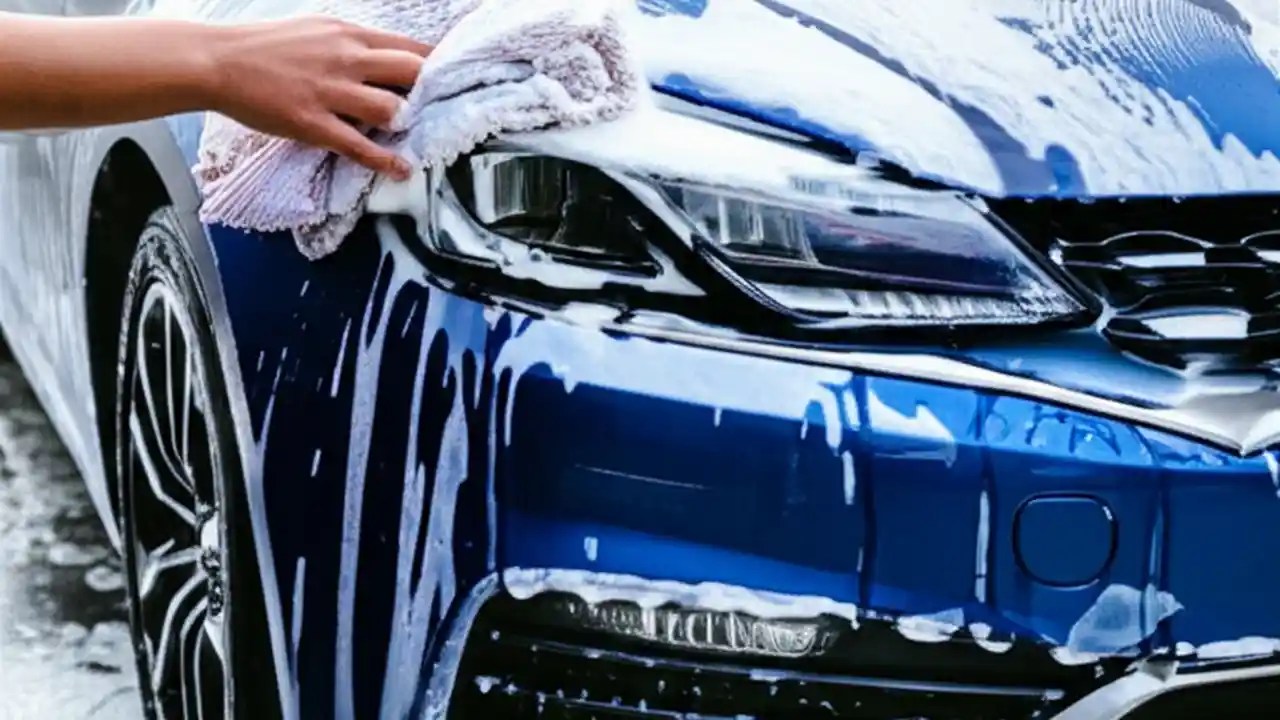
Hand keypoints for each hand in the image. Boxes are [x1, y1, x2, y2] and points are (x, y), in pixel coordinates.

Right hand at [205, 16, 431, 178]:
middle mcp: (346, 58)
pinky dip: (385, 161)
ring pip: (390, 109)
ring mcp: (330, 92)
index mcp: (349, 33)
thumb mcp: (317, 29)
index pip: (410, 47)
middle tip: (442, 111)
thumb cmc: (266, 46)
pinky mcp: (313, 123)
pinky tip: (401, 169)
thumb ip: (352, 43)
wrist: (217, 61)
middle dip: (431, 93)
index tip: (454, 81)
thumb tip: (384, 57)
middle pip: (411, 74)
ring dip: (405, 124)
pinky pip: (359, 146)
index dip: (438, 67)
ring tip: (410, 136)